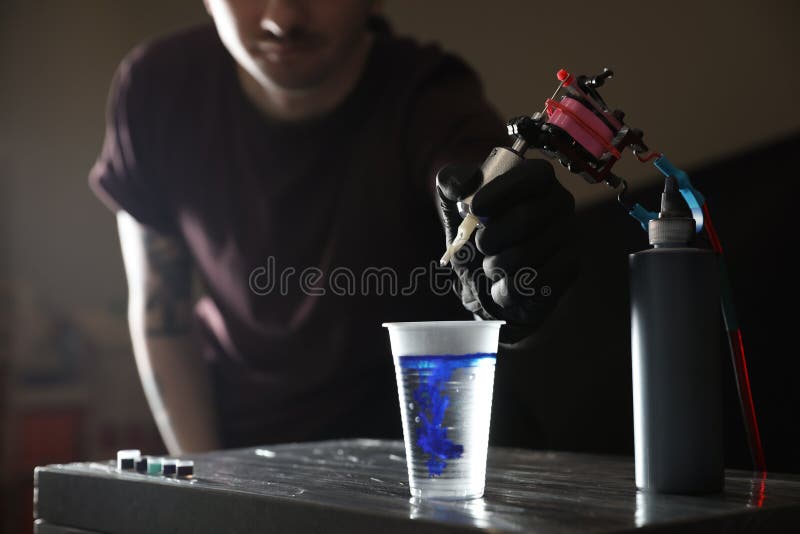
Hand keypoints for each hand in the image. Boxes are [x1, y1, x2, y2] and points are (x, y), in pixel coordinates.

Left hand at [436, 159, 578, 342]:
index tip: (475, 208)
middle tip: (481, 246)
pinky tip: (504, 286)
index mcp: (535, 180)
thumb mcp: (453, 208)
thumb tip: (464, 183)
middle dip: (490, 238)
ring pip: (526, 254)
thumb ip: (450, 184)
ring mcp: (568, 236)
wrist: (481, 286)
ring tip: (492, 267)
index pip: (533, 174)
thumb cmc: (473, 240)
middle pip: (526, 218)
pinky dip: (509, 289)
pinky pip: (537, 281)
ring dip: (496, 266)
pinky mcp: (569, 268)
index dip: (503, 190)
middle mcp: (559, 203)